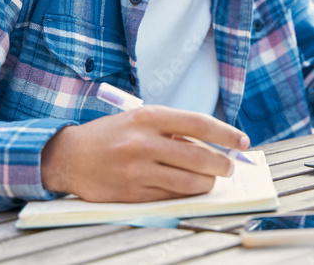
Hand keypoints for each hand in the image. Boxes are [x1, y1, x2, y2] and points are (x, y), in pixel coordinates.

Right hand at [40, 105, 249, 201]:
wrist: (70, 156)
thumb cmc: (112, 135)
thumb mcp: (140, 119)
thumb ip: (173, 130)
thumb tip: (212, 145)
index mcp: (149, 117)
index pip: (199, 124)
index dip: (226, 134)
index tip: (243, 141)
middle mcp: (144, 142)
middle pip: (200, 157)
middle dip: (223, 164)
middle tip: (229, 166)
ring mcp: (138, 170)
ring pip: (190, 182)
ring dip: (207, 182)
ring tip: (210, 179)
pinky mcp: (133, 194)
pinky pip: (172, 197)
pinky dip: (186, 193)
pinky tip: (188, 188)